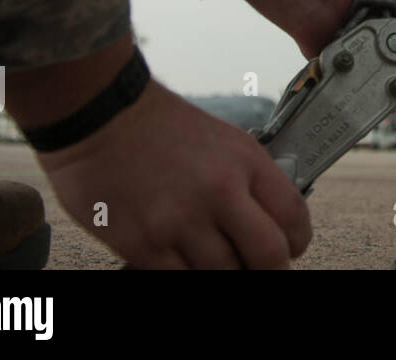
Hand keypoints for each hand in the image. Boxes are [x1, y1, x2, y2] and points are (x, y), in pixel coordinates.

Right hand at [35, 78, 310, 267]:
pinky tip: (180, 261)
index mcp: (245, 161)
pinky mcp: (143, 245)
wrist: (98, 114)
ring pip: (224, 274)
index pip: (293, 215)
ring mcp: (181, 222)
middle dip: (269, 268)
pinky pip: (180, 281)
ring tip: (210, 255)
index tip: (291, 247)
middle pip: (268, 256)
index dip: (297, 241)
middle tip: (258, 266)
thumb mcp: (222, 139)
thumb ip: (249, 178)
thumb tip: (269, 220)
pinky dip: (185, 275)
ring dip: (222, 270)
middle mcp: (219, 192)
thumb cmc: (158, 125)